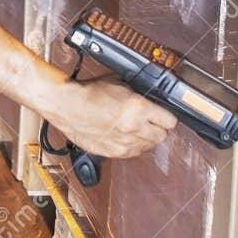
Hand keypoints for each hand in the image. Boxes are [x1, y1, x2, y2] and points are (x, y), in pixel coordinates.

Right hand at [44, 76, 176, 159]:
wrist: (67, 106)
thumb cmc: (89, 93)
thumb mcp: (121, 84)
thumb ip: (140, 95)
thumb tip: (154, 100)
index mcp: (138, 108)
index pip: (170, 121)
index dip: (166, 117)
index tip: (163, 116)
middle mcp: (134, 127)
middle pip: (162, 136)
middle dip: (158, 128)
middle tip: (149, 122)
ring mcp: (124, 143)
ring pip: (149, 147)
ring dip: (145, 139)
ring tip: (134, 129)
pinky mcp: (113, 152)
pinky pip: (134, 153)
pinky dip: (133, 146)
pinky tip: (125, 137)